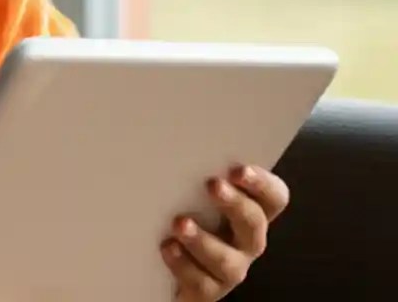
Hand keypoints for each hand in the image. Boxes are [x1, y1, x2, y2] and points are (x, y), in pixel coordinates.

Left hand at [162, 166, 289, 300]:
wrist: (155, 266)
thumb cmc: (172, 216)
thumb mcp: (184, 190)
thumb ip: (191, 173)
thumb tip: (174, 142)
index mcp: (245, 211)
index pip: (273, 197)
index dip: (262, 184)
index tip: (238, 169)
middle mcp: (243, 241)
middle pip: (254, 224)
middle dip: (236, 204)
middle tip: (212, 185)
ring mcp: (227, 268)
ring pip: (229, 261)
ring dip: (204, 240)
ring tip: (179, 223)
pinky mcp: (205, 290)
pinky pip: (202, 284)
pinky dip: (184, 265)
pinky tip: (167, 247)